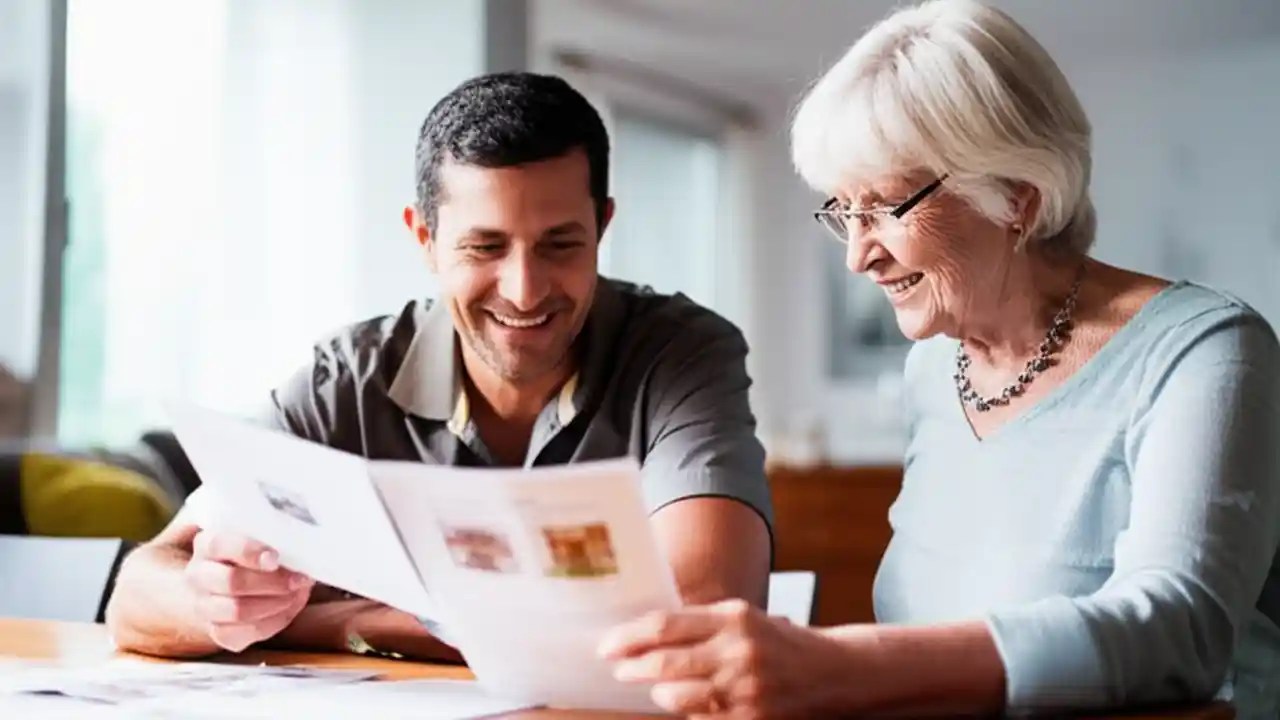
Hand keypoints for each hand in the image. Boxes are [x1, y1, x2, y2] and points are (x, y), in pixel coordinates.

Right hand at [184, 530, 314, 651]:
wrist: (238, 582)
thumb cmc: (258, 554)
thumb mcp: (264, 538)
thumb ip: (276, 541)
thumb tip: (301, 555)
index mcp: (208, 544)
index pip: (221, 545)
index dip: (250, 552)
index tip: (275, 558)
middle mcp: (198, 575)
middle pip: (231, 582)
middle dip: (272, 583)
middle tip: (298, 580)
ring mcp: (204, 606)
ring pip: (237, 611)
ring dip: (276, 603)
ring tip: (295, 593)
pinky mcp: (218, 632)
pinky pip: (247, 632)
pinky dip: (275, 621)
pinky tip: (288, 606)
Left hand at [598, 599, 852, 718]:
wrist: (831, 672)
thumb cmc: (778, 641)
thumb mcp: (742, 617)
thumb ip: (699, 622)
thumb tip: (644, 632)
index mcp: (732, 618)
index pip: (664, 626)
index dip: (628, 637)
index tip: (607, 646)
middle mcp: (737, 652)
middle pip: (663, 663)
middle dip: (632, 668)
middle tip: (620, 669)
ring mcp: (744, 689)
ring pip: (676, 696)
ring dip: (658, 694)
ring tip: (655, 688)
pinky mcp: (750, 719)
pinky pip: (700, 718)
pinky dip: (687, 712)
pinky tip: (689, 703)